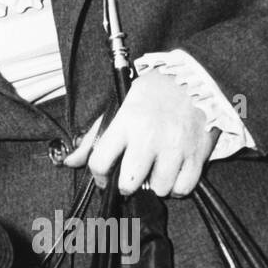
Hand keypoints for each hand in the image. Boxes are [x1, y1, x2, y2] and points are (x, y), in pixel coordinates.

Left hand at [62, 73, 220, 196]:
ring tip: (154, 172)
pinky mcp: (197, 154)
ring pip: (158, 188)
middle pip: (129, 182)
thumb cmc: (152, 94)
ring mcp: (175, 147)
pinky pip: (183, 188)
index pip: (100, 162)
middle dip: (126, 185)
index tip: (104, 178)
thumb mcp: (118, 106)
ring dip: (154, 185)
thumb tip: (69, 161)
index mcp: (125, 123)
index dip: (98, 176)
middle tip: (130, 177)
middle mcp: (149, 137)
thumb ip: (93, 137)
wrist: (193, 78)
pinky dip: (177, 187)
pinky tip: (172, 175)